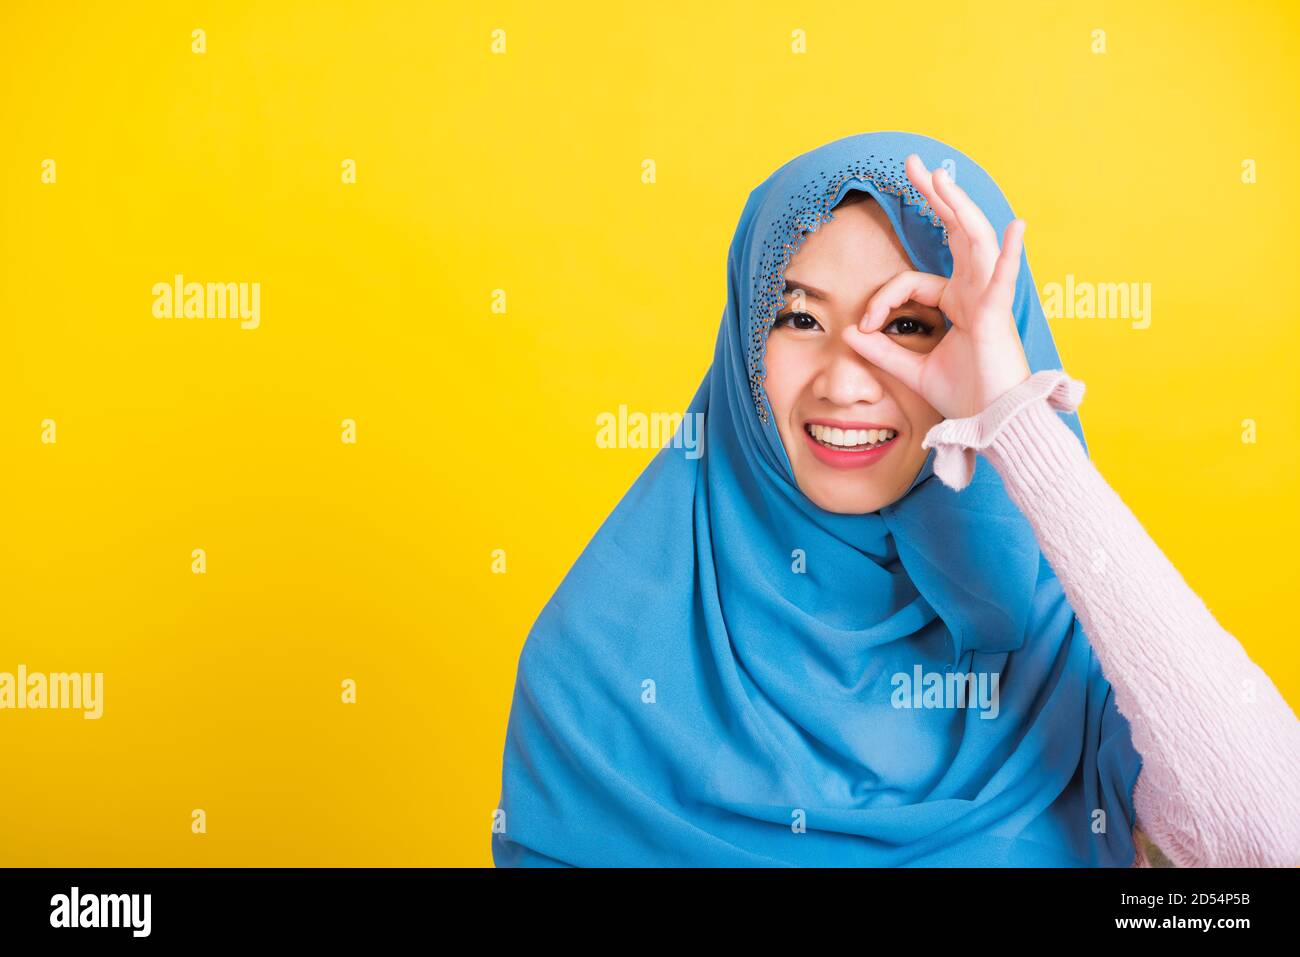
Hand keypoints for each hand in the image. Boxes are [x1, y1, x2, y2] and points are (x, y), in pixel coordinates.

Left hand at [841, 153, 1031, 420]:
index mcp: (959, 303)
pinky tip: (1016, 226)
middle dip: (937, 198)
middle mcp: (975, 293)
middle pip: (955, 234)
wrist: (992, 426)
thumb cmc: (964, 397)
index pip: (912, 283)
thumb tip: (849, 332)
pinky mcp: (996, 318)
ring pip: (974, 242)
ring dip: (957, 207)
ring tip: (939, 177)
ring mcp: (988, 301)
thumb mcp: (912, 370)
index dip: (882, 300)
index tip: (864, 327)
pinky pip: (1002, 280)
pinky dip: (1008, 254)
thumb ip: (882, 351)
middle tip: (914, 164)